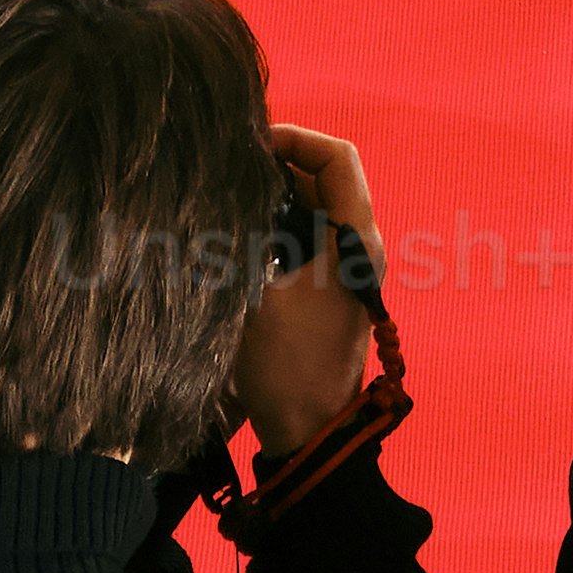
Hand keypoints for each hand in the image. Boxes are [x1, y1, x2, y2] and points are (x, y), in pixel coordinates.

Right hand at [240, 120, 389, 469]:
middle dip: (275, 167)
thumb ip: (235, 240)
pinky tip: (235, 236)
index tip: (250, 146)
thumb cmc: (286, 368)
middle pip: (324, 179)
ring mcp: (350, 270)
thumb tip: (210, 194)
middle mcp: (362, 248)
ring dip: (272, 199)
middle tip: (226, 172)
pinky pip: (306, 238)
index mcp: (358, 241)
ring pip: (312, 209)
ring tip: (225, 199)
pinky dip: (274, 227)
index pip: (339, 158)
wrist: (308, 433)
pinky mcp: (331, 290)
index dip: (296, 139)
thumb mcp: (251, 296)